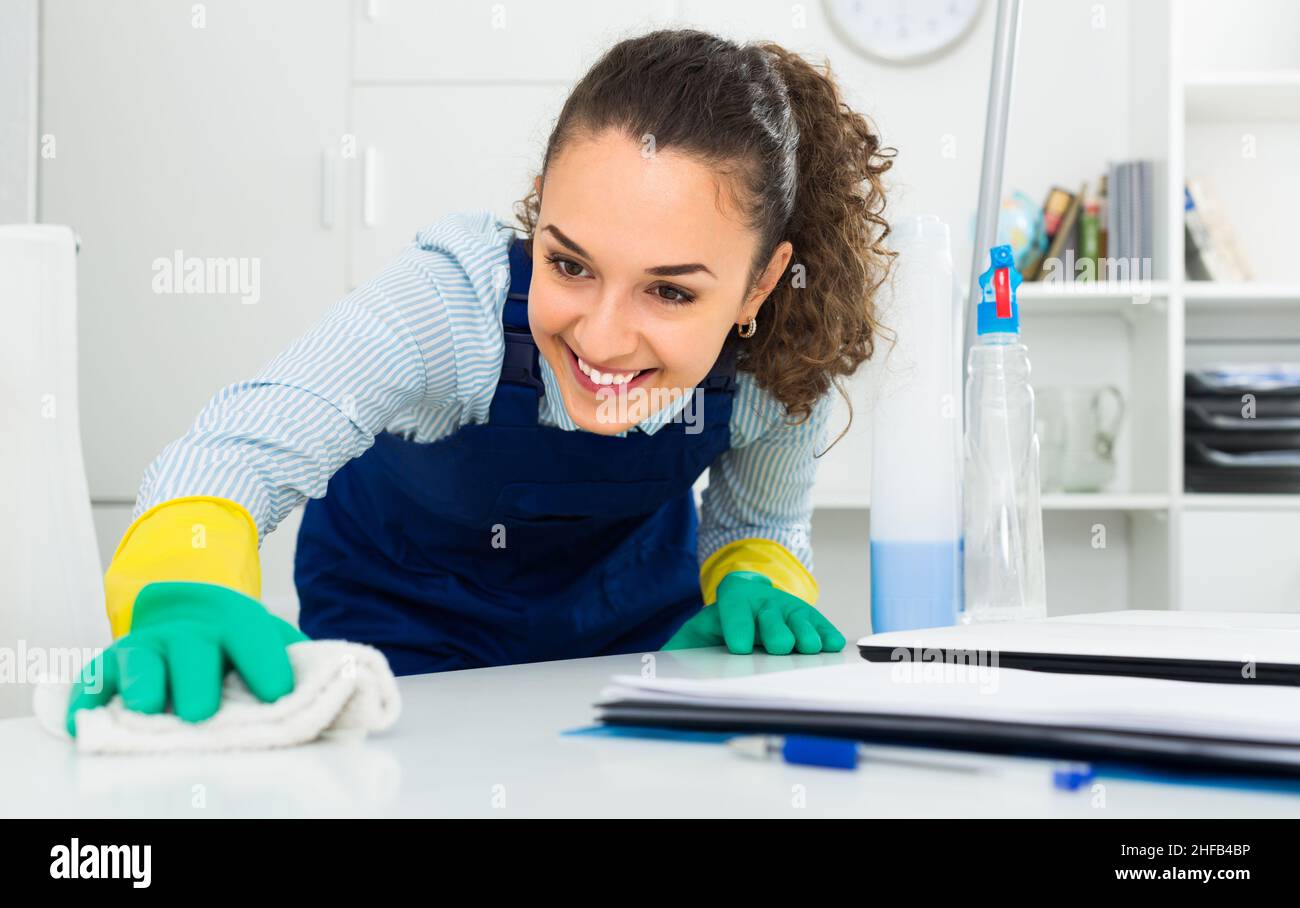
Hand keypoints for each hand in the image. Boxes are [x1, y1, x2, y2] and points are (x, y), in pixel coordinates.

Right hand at [66, 581, 305, 735]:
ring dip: (143, 685)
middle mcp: (186, 630)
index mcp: (234, 622)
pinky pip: (91, 680)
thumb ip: (301, 662)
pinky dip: (85, 701)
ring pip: (139, 660)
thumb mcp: (273, 641)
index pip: (252, 636)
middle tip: (201, 712)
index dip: (265, 663)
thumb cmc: (238, 641)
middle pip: (191, 650)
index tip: (278, 693)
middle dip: (196, 680)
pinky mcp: (109, 664)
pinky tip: (82, 724)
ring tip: (149, 709)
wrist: (188, 604)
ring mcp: (145, 645)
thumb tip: (333, 685)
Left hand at [664, 571, 845, 654]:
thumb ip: (676, 651)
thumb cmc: (713, 631)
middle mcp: (760, 600)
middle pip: (768, 613)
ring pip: (794, 616)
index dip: (737, 625)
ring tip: (808, 647)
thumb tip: (656, 671)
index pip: (732, 608)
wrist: (742, 605)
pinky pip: (816, 622)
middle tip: (778, 647)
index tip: (740, 647)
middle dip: (773, 631)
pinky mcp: (804, 616)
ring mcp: (784, 606)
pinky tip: (831, 644)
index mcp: (729, 601)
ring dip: (802, 632)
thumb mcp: (689, 637)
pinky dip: (824, 634)